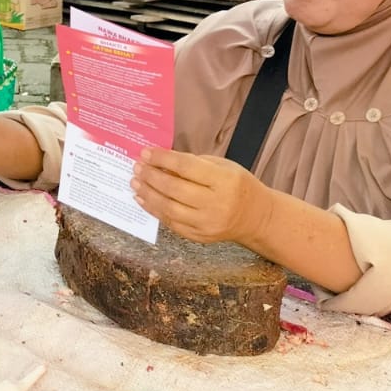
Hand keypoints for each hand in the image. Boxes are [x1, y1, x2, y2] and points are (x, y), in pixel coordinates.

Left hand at [131, 148, 269, 244]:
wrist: (255, 217)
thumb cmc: (237, 185)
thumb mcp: (223, 166)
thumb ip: (193, 164)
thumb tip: (160, 161)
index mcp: (225, 181)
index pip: (187, 167)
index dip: (163, 159)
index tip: (145, 153)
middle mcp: (217, 204)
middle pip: (175, 189)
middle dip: (151, 176)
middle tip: (137, 167)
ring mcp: (208, 224)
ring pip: (169, 209)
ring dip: (148, 194)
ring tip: (135, 182)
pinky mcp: (200, 237)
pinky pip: (171, 223)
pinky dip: (154, 210)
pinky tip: (144, 199)